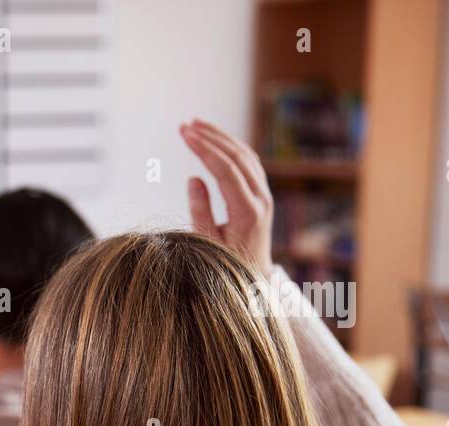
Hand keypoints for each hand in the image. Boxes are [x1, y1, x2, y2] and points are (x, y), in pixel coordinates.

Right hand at [180, 119, 273, 276]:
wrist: (253, 277)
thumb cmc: (226, 264)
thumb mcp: (207, 243)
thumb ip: (200, 212)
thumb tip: (193, 179)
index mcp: (248, 212)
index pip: (226, 170)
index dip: (204, 150)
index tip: (184, 135)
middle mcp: (261, 199)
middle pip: (237, 157)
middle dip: (210, 138)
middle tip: (185, 125)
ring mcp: (264, 195)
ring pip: (245, 156)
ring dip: (221, 138)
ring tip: (196, 125)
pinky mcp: (262, 194)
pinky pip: (249, 163)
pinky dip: (230, 147)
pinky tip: (214, 140)